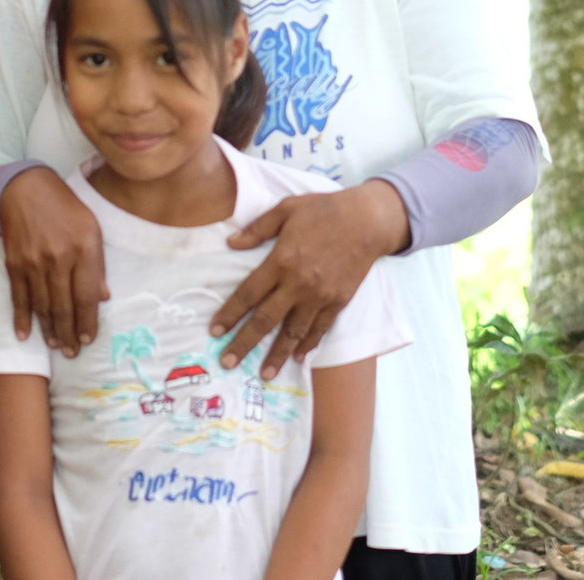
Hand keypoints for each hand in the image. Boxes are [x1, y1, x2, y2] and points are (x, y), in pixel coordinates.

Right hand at [1, 168, 107, 354]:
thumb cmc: (66, 209)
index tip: (89, 339)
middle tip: (72, 353)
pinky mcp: (14, 263)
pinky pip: (19, 297)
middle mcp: (58, 257)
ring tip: (55, 346)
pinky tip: (24, 335)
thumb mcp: (92, 228)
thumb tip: (103, 298)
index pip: (86, 295)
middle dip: (68, 334)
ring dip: (48, 330)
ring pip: (42, 305)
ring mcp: (33, 262)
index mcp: (83, 248)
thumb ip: (97, 264)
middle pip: (64, 305)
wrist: (26, 189)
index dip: (88, 321)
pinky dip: (21, 318)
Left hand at [210, 180, 408, 379]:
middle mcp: (298, 283)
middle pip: (265, 320)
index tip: (215, 331)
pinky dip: (308, 345)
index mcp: (281, 260)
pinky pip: (320, 329)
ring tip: (264, 375)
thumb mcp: (286, 209)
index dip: (230, 314)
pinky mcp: (338, 302)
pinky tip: (298, 357)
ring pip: (293, 332)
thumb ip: (257, 228)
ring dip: (277, 355)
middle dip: (244, 343)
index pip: (248, 293)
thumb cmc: (325, 210)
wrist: (368, 220)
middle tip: (227, 361)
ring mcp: (320, 296)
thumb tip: (230, 243)